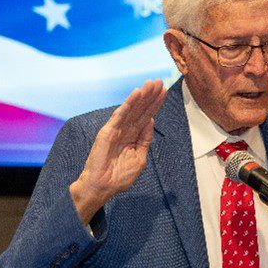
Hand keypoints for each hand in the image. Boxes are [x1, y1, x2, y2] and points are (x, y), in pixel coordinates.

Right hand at [69, 79, 165, 223]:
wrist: (102, 187)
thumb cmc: (119, 176)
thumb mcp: (140, 157)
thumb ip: (145, 139)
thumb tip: (151, 121)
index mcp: (133, 136)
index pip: (147, 117)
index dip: (155, 104)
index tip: (164, 91)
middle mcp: (126, 130)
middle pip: (141, 110)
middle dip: (151, 96)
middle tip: (159, 81)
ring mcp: (116, 130)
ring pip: (132, 109)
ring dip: (142, 96)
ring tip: (151, 83)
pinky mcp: (108, 131)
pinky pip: (120, 115)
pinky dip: (129, 103)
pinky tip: (137, 93)